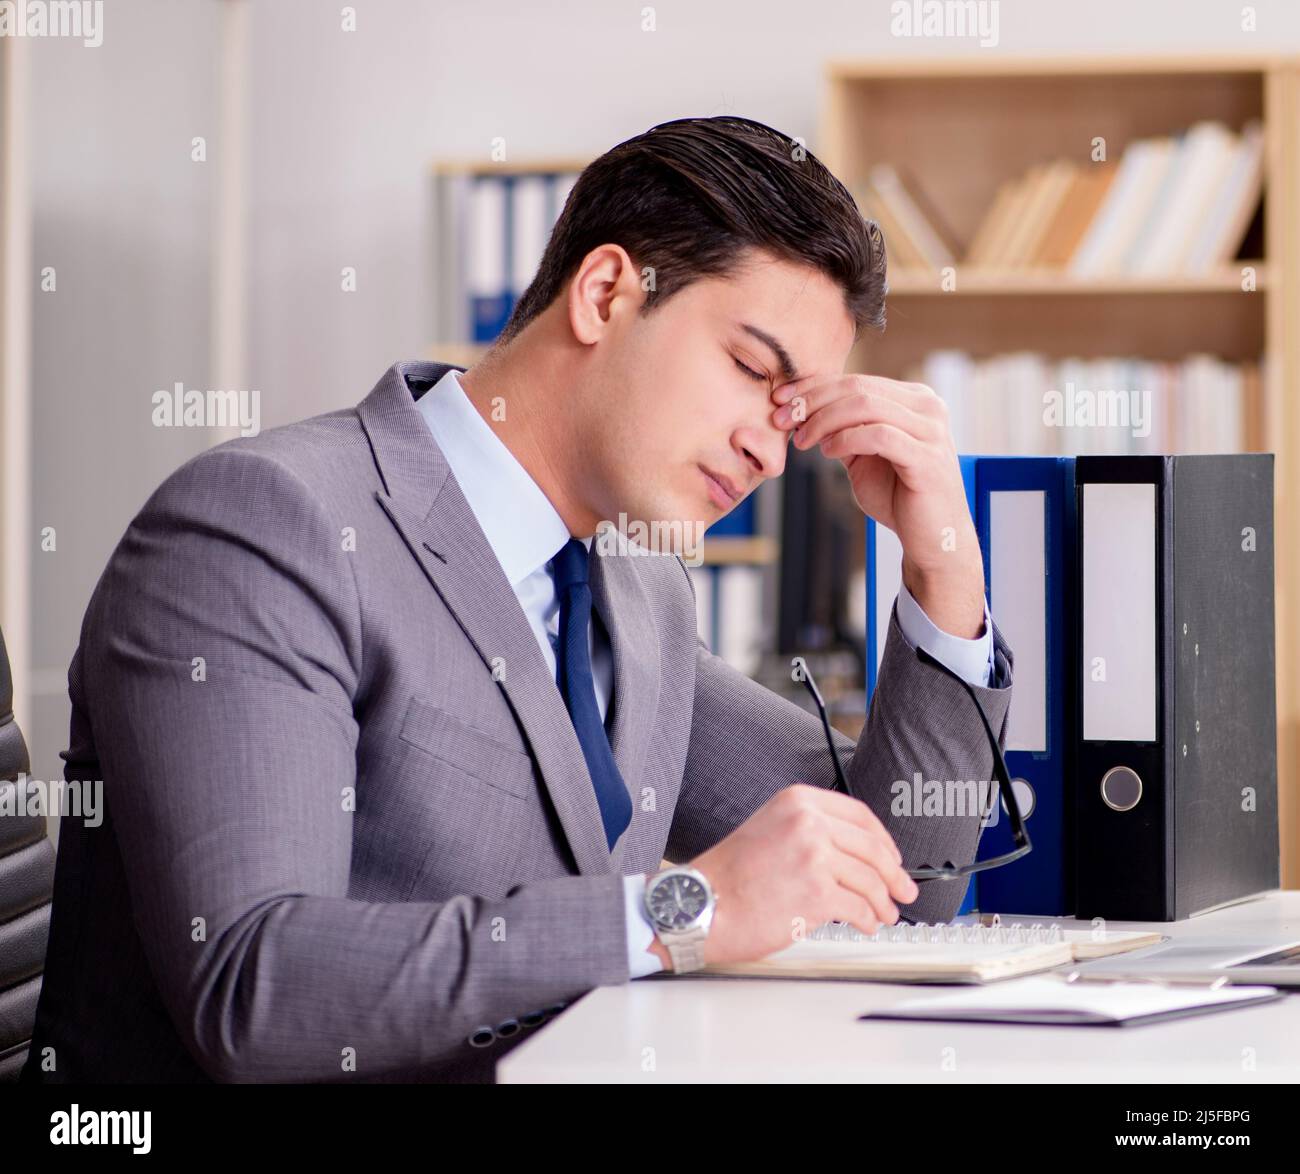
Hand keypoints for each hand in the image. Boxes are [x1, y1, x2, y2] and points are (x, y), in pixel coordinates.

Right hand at [676, 784, 919, 969]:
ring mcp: (815, 856)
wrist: (702, 902)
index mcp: (798, 801)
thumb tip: (856, 856)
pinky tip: (865, 923)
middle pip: (872, 848)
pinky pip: (859, 907)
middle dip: (895, 874)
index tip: (893, 857)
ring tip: (884, 914)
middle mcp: (809, 822)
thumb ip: (812, 831)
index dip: (884, 840)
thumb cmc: (730, 875)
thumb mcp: (771, 828)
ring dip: (884, 902)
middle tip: (904, 889)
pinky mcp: (818, 893)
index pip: (860, 815)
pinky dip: (868, 919)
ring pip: (870, 880)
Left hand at [772, 373, 984, 638]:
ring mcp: (931, 430)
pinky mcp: (928, 458)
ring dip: (824, 420)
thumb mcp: (863, 456)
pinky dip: (846, 439)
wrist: (932, 539)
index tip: (779, 400)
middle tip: (782, 420)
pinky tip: (828, 452)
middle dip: (812, 401)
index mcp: (913, 399)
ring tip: (802, 441)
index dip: (813, 387)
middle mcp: (928, 406)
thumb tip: (801, 411)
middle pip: (858, 388)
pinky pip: (879, 436)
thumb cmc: (898, 496)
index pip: (855, 380)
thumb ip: (842, 430)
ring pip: (865, 406)